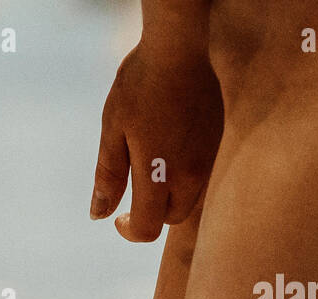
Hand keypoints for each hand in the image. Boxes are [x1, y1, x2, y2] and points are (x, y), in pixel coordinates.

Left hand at [90, 44, 222, 241]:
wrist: (179, 49)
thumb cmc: (139, 88)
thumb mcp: (113, 132)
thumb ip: (109, 177)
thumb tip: (99, 214)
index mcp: (159, 175)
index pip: (148, 227)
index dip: (129, 230)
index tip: (118, 217)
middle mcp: (190, 174)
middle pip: (171, 217)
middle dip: (151, 214)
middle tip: (132, 193)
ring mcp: (209, 158)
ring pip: (190, 198)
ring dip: (169, 195)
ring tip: (150, 166)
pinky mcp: (218, 142)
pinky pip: (202, 175)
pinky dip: (184, 176)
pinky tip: (169, 148)